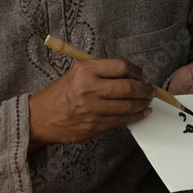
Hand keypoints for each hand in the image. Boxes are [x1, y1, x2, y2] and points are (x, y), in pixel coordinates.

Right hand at [28, 58, 154, 149]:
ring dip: (143, 103)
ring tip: (148, 100)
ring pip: (128, 106)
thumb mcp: (76, 73)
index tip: (141, 75)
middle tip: (151, 89)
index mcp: (85, 71)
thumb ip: (102, 72)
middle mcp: (89, 89)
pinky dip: (136, 116)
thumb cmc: (60, 94)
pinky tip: (142, 112)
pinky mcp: (95, 126)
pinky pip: (122, 120)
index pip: (121, 67)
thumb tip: (131, 76)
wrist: (40, 119)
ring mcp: (92, 109)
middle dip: (145, 89)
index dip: (136, 71)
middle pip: (128, 87)